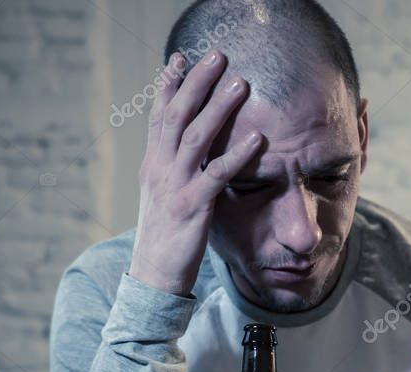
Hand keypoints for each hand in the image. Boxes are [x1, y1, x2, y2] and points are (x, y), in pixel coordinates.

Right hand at [129, 50, 263, 295]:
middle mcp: (159, 169)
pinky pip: (217, 176)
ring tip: (241, 84)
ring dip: (219, 109)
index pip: (157, 115)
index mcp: (152, 164)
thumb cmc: (165, 235)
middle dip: (196, 82)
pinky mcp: (192, 209)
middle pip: (176, 115)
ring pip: (195, 138)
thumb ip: (173, 166)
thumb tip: (184, 144)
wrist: (153, 276)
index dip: (168, 85)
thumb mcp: (163, 194)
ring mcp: (174, 187)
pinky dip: (238, 155)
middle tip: (217, 55)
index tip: (180, 57)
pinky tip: (258, 139)